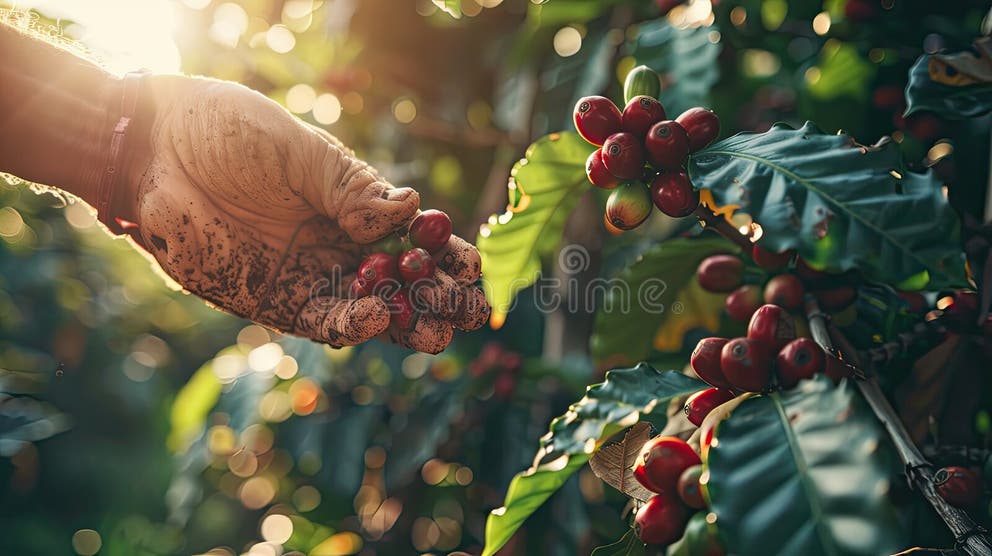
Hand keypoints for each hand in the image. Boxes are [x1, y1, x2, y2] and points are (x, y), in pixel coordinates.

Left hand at [117, 75, 488, 352]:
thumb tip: (409, 212)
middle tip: (473, 310)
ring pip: (373, 313)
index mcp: (355, 209)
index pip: (414, 240)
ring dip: (409, 323)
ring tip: (441, 329)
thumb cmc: (228, 135)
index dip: (447, 255)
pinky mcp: (274, 301)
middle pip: (404, 285)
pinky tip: (379, 315)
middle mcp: (340, 249)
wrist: (154, 151)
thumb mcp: (302, 152)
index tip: (476, 266)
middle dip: (441, 299)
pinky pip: (325, 320)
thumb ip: (354, 189)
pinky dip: (355, 323)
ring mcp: (309, 277)